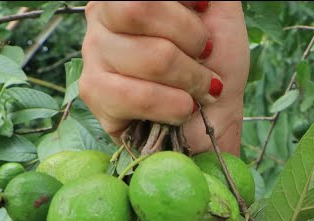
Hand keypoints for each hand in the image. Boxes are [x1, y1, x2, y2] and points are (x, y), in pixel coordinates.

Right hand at [80, 1, 249, 152]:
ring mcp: (93, 54)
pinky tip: (183, 108)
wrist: (215, 117)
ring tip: (199, 89)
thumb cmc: (215, 63)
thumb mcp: (219, 11)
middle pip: (137, 10)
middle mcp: (102, 16)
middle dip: (191, 39)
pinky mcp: (94, 93)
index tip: (205, 16)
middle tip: (204, 58)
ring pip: (150, 57)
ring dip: (191, 80)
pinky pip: (138, 96)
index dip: (183, 11)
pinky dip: (174, 106)